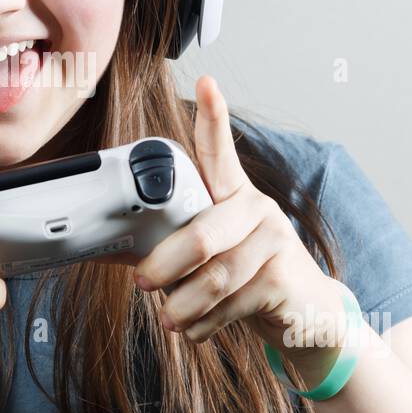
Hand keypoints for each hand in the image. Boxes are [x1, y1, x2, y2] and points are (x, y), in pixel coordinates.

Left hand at [131, 75, 353, 386]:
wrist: (306, 316)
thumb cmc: (244, 279)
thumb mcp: (211, 255)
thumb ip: (172, 245)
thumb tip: (105, 248)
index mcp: (233, 195)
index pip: (219, 151)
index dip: (213, 117)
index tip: (207, 84)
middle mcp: (257, 209)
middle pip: (201, 234)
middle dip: (164, 264)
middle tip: (142, 283)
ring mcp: (275, 242)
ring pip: (215, 276)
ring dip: (182, 305)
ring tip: (169, 318)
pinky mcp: (284, 278)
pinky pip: (232, 304)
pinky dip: (205, 324)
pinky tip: (198, 328)